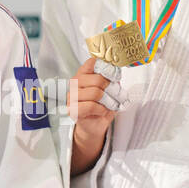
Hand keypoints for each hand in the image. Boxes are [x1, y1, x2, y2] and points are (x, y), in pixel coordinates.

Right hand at [69, 57, 119, 174]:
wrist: (94, 124)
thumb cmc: (100, 105)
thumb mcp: (109, 90)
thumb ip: (111, 80)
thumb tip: (116, 72)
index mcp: (83, 74)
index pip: (91, 63)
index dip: (106, 68)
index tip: (114, 76)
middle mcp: (75, 83)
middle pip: (97, 79)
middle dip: (109, 88)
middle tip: (113, 94)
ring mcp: (72, 96)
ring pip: (95, 93)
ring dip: (107, 100)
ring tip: (108, 104)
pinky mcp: (72, 109)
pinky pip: (91, 106)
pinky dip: (101, 109)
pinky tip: (102, 111)